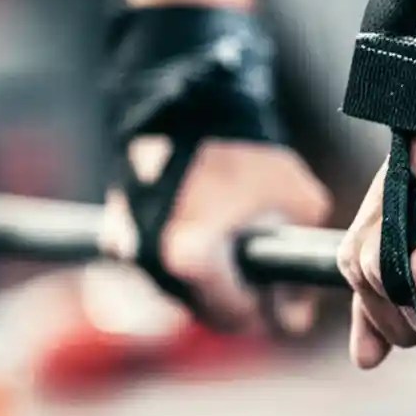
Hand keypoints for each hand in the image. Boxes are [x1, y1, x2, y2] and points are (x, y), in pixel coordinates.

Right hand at [113, 136, 331, 333]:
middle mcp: (152, 263)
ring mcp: (128, 250)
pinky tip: (211, 237)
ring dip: (210, 285)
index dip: (268, 314)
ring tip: (239, 255)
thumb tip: (294, 313)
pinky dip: (183, 262)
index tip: (286, 304)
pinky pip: (157, 266)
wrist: (188, 99)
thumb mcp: (299, 203)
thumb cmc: (245, 150)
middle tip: (267, 284)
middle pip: (205, 310)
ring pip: (180, 292)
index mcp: (191, 259)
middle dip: (239, 302)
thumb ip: (299, 266)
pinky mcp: (116, 231)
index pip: (236, 316)